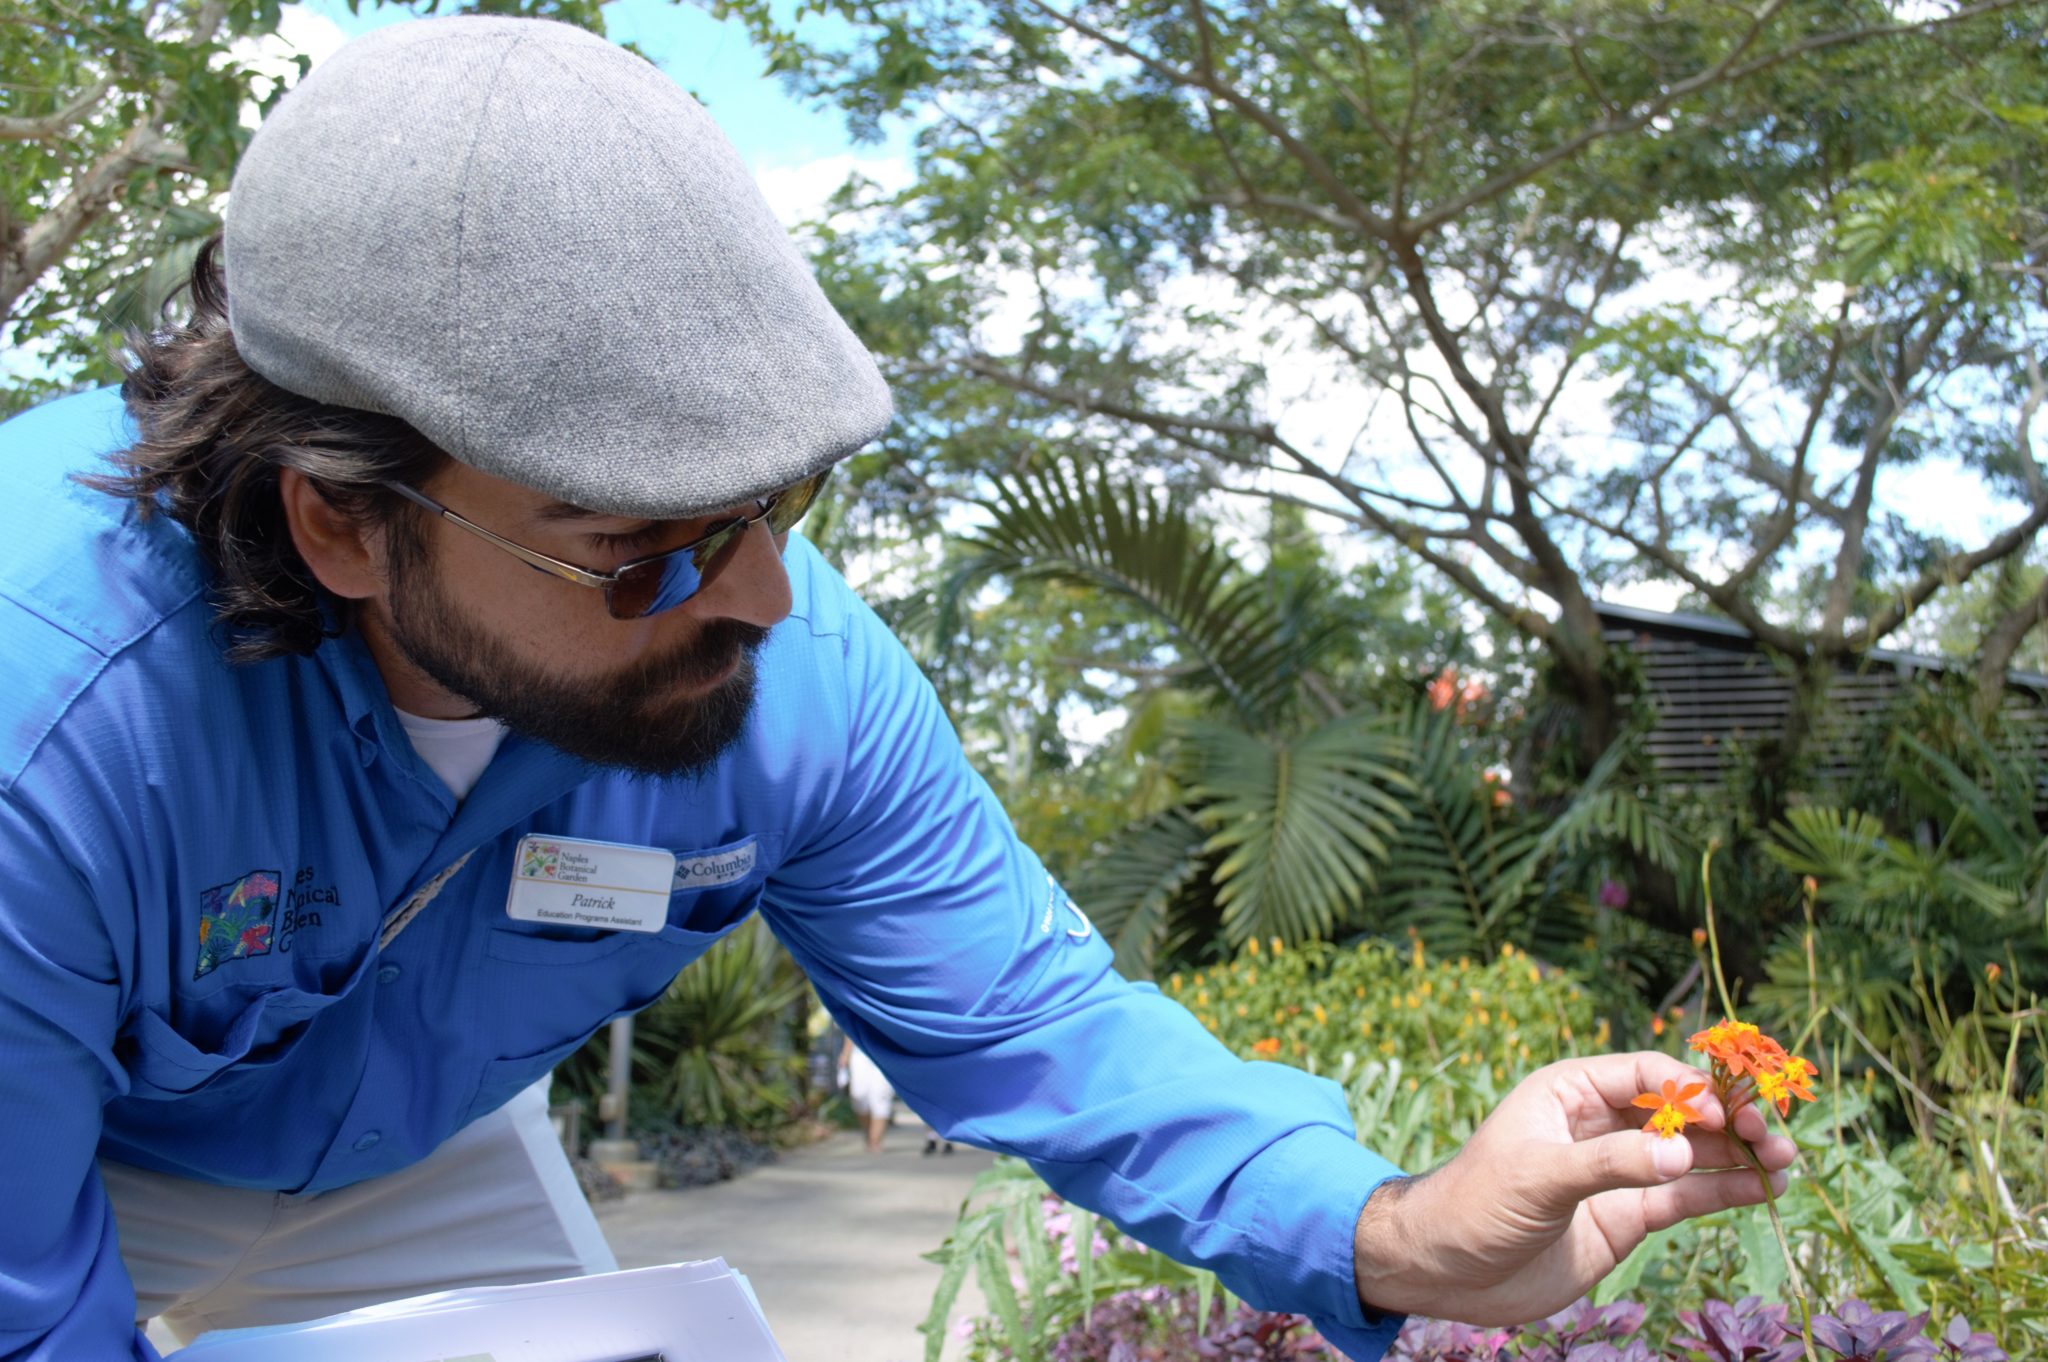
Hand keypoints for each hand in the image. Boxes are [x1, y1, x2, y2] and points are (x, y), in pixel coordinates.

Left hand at [1351, 1051, 1796, 1325]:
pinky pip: (1687, 1195)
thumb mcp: (1538, 1176)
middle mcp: (1600, 1123)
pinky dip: (1727, 1189)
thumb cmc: (1476, 1204)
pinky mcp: (1628, 1215)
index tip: (1724, 1115)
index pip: (1646, 1073)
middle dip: (1729, 1117)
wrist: (1446, 1267)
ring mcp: (1619, 1170)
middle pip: (1680, 1109)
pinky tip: (1767, 1188)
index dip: (1690, 1088)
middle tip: (1770, 1133)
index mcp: (1571, 1090)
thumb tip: (1682, 1152)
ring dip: (1740, 1153)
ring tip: (1786, 1159)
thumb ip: (1611, 1163)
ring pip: (1693, 1152)